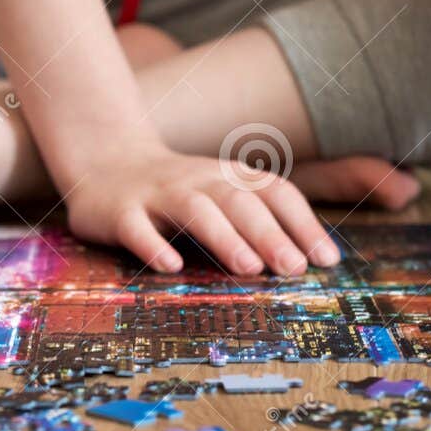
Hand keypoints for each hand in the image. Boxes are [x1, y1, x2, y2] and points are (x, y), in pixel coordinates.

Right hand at [63, 148, 338, 275]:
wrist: (104, 162)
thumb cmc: (177, 191)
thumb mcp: (221, 195)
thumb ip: (259, 220)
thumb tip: (307, 261)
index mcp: (228, 177)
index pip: (274, 193)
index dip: (303, 223)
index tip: (326, 259)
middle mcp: (197, 181)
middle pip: (238, 202)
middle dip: (269, 233)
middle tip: (294, 268)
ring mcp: (157, 194)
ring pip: (195, 211)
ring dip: (224, 237)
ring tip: (249, 267)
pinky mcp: (120, 212)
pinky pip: (138, 228)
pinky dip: (154, 246)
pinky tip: (171, 267)